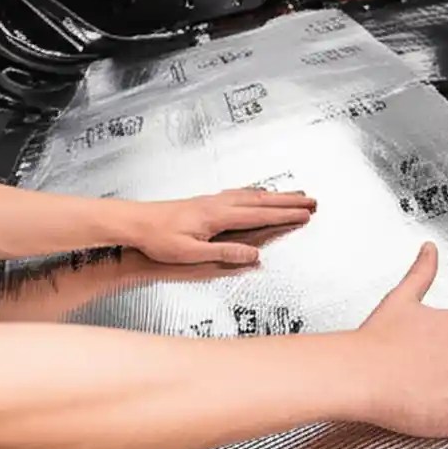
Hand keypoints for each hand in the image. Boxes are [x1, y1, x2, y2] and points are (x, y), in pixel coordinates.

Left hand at [131, 189, 315, 264]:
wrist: (136, 221)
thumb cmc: (159, 238)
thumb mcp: (191, 253)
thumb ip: (225, 253)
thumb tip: (254, 255)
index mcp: (219, 216)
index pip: (260, 215)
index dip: (285, 215)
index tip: (305, 214)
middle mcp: (219, 204)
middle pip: (262, 200)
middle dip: (288, 201)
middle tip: (311, 201)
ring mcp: (213, 201)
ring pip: (252, 195)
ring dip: (276, 195)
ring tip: (294, 195)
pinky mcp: (206, 202)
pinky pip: (240, 194)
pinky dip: (257, 193)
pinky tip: (258, 194)